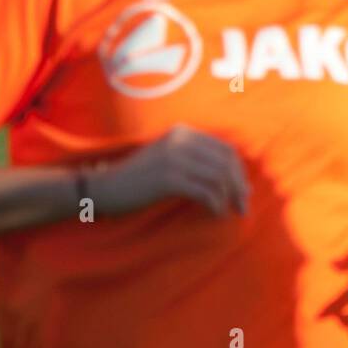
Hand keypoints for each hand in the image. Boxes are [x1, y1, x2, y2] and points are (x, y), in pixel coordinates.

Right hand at [86, 125, 249, 218]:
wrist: (104, 188)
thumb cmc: (139, 180)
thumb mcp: (168, 159)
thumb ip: (195, 160)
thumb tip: (233, 178)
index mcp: (183, 133)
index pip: (226, 149)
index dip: (239, 172)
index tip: (244, 192)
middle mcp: (181, 140)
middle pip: (226, 162)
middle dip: (239, 186)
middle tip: (243, 207)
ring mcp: (174, 157)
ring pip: (219, 177)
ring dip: (230, 197)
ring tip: (230, 212)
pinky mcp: (168, 178)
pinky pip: (205, 191)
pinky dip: (215, 204)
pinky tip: (215, 214)